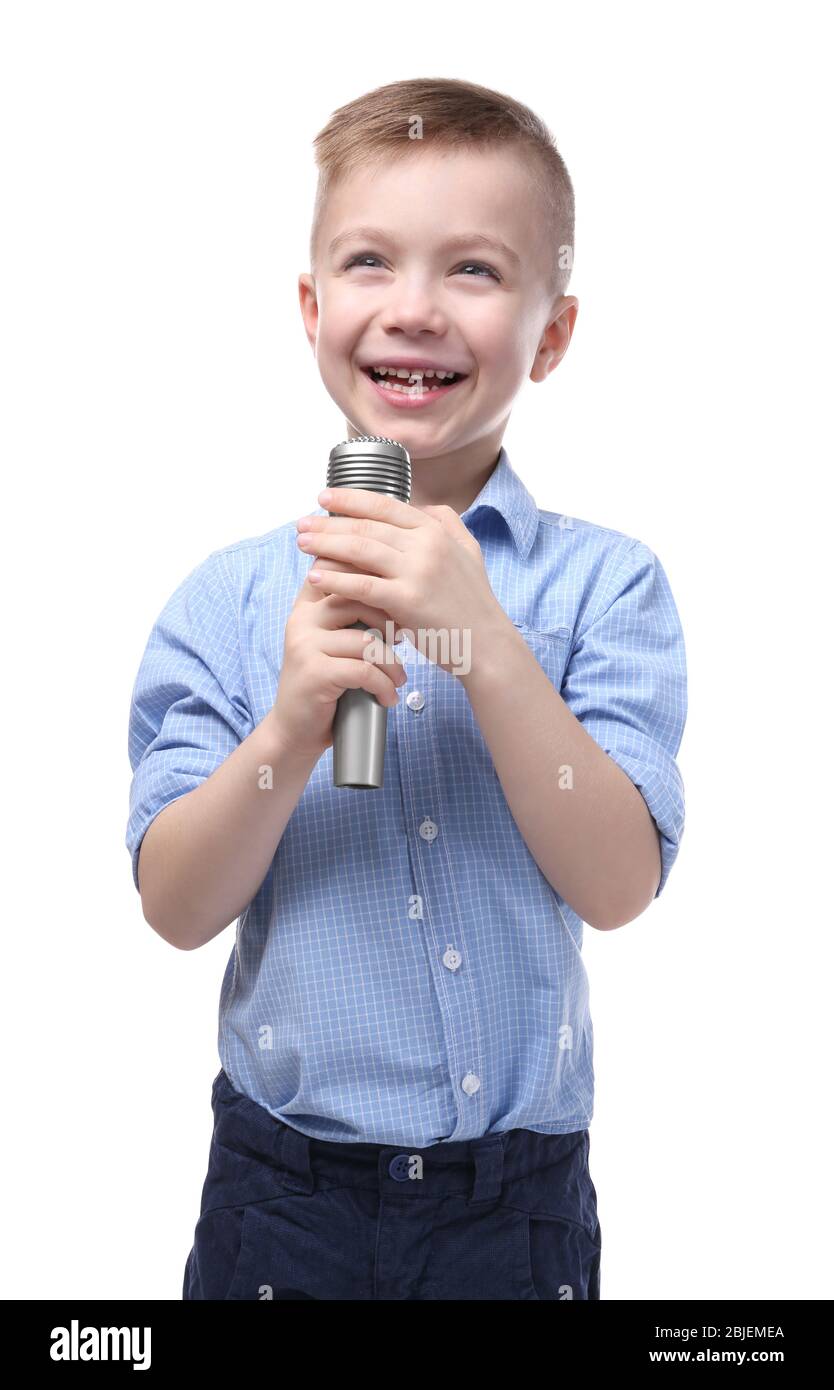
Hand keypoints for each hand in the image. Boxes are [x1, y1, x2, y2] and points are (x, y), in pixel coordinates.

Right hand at [268, 572, 406, 762]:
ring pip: (367, 640)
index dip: (371, 574)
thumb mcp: (334, 644)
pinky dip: (383, 686)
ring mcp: (305, 644)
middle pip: (359, 599)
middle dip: (390, 621)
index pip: (338, 570)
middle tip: (404, 640)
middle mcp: (302, 619)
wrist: (296, 730)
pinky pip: (363, 670)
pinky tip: (387, 697)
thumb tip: (397, 593)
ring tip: (398, 679)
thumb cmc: (325, 685)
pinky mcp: (314, 672)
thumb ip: (351, 617)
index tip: (397, 595)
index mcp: (307, 606)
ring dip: (392, 663)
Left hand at [294, 489, 508, 676]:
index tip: (324, 496)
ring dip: (326, 545)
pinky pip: (363, 585)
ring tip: (302, 544)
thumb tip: (423, 505)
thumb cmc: (474, 602)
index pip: (386, 505)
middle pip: (367, 525)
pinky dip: (336, 579)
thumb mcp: (468, 552)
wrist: (487, 644)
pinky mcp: (408, 601)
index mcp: (436, 530)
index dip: (351, 499)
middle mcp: (427, 545)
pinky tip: (316, 577)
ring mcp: (418, 572)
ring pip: (361, 550)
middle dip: (329, 522)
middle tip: (302, 523)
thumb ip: (447, 523)